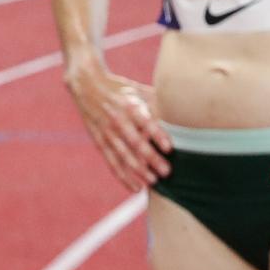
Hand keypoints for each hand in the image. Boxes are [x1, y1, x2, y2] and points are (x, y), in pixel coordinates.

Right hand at [64, 61, 168, 190]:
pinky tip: (135, 187)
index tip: (169, 148)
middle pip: (135, 142)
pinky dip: (122, 175)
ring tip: (153, 181)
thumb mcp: (138, 90)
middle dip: (151, 158)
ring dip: (138, 170)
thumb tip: (183, 114)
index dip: (157, 135)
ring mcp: (106, 131)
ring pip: (123, 154)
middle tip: (167, 172)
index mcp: (129, 104)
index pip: (145, 121)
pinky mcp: (99, 140)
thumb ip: (157, 103)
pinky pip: (111, 161)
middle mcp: (116, 118)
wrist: (86, 83)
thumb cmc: (120, 88)